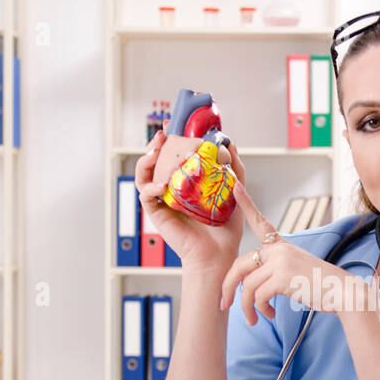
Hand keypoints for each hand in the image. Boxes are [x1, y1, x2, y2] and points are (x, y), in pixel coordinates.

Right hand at [134, 130, 244, 273]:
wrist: (218, 253)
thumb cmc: (225, 229)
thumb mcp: (234, 191)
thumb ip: (234, 168)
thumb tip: (230, 143)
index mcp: (188, 182)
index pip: (175, 156)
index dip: (171, 139)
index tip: (173, 125)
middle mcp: (172, 189)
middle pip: (156, 161)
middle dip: (156, 144)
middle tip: (163, 134)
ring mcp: (163, 199)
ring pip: (144, 174)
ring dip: (146, 160)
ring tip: (155, 151)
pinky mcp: (157, 212)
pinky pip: (146, 194)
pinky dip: (150, 186)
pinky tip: (162, 184)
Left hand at [219, 182, 364, 325]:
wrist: (342, 292)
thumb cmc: (321, 286)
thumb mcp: (295, 270)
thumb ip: (273, 270)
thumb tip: (248, 286)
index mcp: (282, 246)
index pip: (260, 222)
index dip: (246, 204)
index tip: (235, 186)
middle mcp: (279, 250)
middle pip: (240, 265)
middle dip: (228, 287)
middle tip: (224, 304)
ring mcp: (280, 262)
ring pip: (247, 285)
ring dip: (246, 306)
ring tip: (253, 319)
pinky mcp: (282, 277)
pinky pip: (258, 296)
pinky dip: (261, 309)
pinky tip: (269, 314)